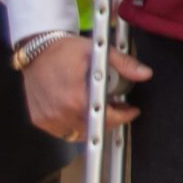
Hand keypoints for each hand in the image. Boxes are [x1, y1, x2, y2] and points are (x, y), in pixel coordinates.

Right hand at [22, 35, 151, 139]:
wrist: (36, 50)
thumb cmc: (65, 50)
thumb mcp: (98, 52)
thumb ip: (124, 64)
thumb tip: (145, 73)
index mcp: (76, 99)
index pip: (106, 119)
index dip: (123, 116)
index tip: (132, 111)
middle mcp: (60, 113)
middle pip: (93, 129)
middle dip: (111, 120)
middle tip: (119, 108)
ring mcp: (48, 119)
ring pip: (78, 133)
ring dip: (93, 125)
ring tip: (102, 110)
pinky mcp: (39, 120)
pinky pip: (62, 131)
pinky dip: (75, 126)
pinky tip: (83, 113)